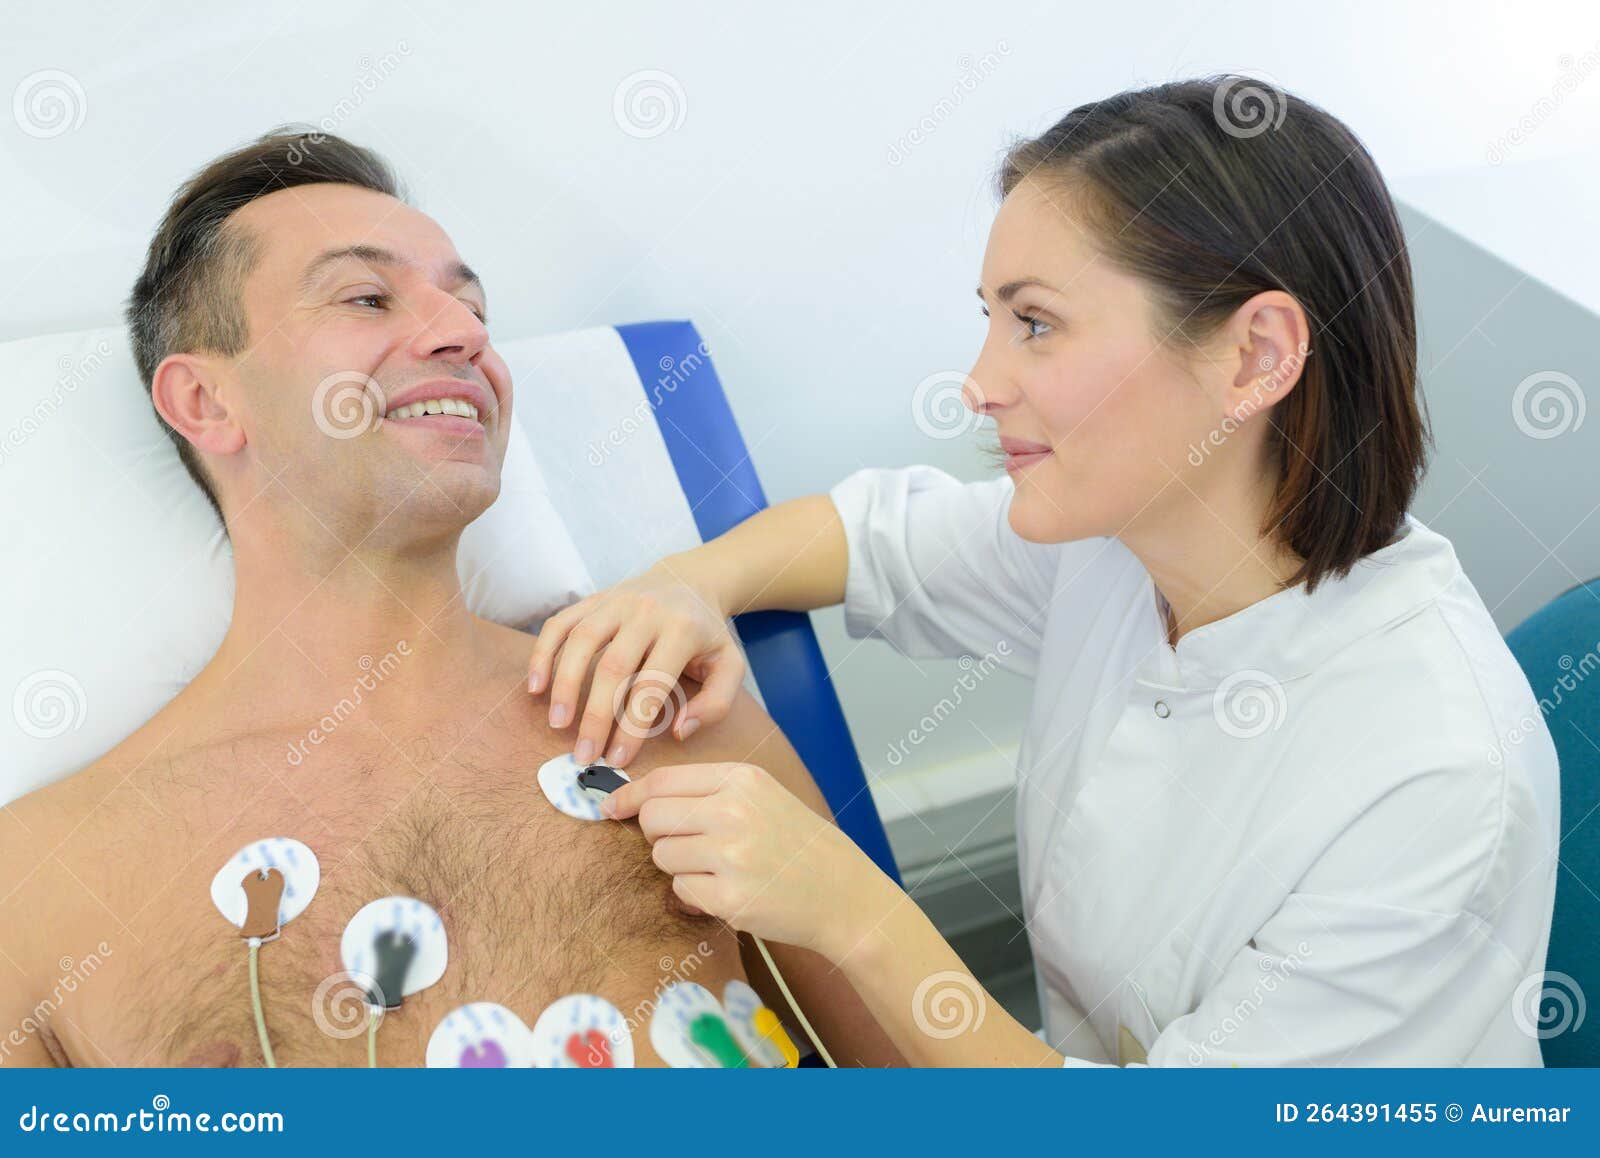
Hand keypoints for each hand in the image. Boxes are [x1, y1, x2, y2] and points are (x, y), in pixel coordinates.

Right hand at [527, 563, 746, 767]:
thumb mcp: (731, 666)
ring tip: (557, 723)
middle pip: (613, 667)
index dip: (632, 727)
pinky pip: (560, 623)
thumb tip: (678, 732)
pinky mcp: (593, 598)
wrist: (691, 580)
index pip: (652, 686)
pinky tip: (535, 686)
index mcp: (682, 630)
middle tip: (582, 755)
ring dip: (565, 684)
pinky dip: (542, 653)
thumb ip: (715, 704)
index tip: (616, 760)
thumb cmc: (708, 634)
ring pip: (581, 641)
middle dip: (595, 716)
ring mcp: (616, 601)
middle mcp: (646, 611)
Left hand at [603, 762, 890, 958]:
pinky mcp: (730, 897)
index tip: (610, 807)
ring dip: (678, 866)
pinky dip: (695, 896)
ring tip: (717, 869)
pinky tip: (729, 892)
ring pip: (661, 856)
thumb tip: (638, 798)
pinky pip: (681, 891)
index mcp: (741, 778)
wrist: (843, 892)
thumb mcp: (761, 796)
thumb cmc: (797, 843)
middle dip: (657, 834)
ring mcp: (732, 855)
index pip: (662, 780)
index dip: (629, 796)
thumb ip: (707, 791)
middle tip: (687, 845)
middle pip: (652, 817)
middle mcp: (734, 810)